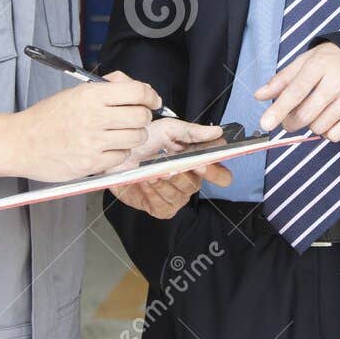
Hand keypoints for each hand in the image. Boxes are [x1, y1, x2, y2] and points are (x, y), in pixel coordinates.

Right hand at [0, 76, 161, 182]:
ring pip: (136, 138)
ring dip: (134, 136)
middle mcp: (94, 117)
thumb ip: (107, 87)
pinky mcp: (90, 163)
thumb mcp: (75, 92)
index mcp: (91, 95)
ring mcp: (93, 142)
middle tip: (135, 119)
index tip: (153, 101)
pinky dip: (120, 153)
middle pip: (141, 117)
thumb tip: (138, 89)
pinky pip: (122, 157)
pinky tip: (107, 148)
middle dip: (144, 117)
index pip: (137, 91)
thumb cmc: (47, 117)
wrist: (19, 142)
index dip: (151, 96)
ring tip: (120, 134)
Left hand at [107, 111, 232, 219]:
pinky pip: (162, 204)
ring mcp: (177, 197)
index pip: (222, 176)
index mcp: (198, 164)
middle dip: (180, 174)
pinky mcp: (161, 208)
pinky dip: (152, 191)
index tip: (201, 164)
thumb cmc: (145, 141)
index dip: (215, 173)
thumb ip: (193, 132)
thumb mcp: (169, 129)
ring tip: (150, 169)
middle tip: (167, 164)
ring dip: (162, 180)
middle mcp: (191, 182)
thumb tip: (217, 132)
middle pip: (195, 185)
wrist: (117, 154)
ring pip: (177, 194)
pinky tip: (144, 180)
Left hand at [256, 42, 339, 140]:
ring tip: (314, 111)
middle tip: (288, 118)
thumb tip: (260, 95)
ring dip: (310, 125)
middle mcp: (337, 82)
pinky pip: (335, 135)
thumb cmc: (332, 60)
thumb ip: (282, 79)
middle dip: (290, 122)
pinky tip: (328, 118)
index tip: (266, 123)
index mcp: (320, 65)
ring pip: (319, 127)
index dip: (279, 109)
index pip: (296, 90)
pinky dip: (327, 132)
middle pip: (306, 114)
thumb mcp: (306, 61)